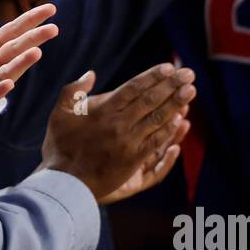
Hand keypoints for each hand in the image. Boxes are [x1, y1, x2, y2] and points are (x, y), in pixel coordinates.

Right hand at [39, 63, 195, 203]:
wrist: (64, 182)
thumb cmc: (59, 146)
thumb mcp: (59, 113)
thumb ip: (73, 91)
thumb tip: (90, 74)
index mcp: (102, 110)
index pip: (133, 88)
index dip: (152, 76)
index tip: (169, 67)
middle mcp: (118, 124)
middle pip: (150, 100)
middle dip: (171, 85)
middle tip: (188, 74)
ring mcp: (128, 142)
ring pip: (157, 119)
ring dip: (176, 104)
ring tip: (191, 91)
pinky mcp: (133, 160)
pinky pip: (156, 142)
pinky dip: (169, 130)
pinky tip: (181, 120)